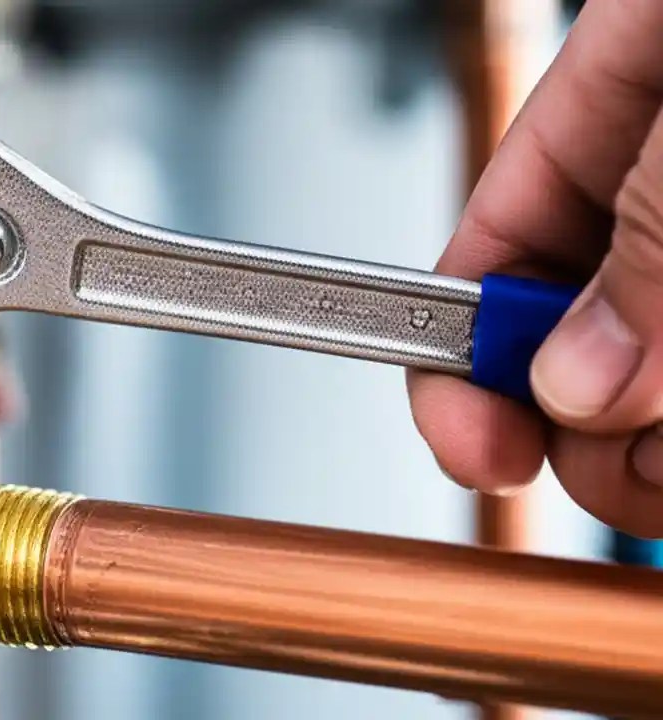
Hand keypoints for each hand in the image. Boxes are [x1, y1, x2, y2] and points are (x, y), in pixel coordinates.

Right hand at [409, 0, 662, 535]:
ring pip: (651, 394)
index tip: (477, 454)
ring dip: (660, 444)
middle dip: (583, 427)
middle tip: (639, 448)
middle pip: (567, 353)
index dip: (457, 371)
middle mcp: (658, 197)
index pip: (483, 262)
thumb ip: (642, 235)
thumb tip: (573, 384)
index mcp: (609, 115)